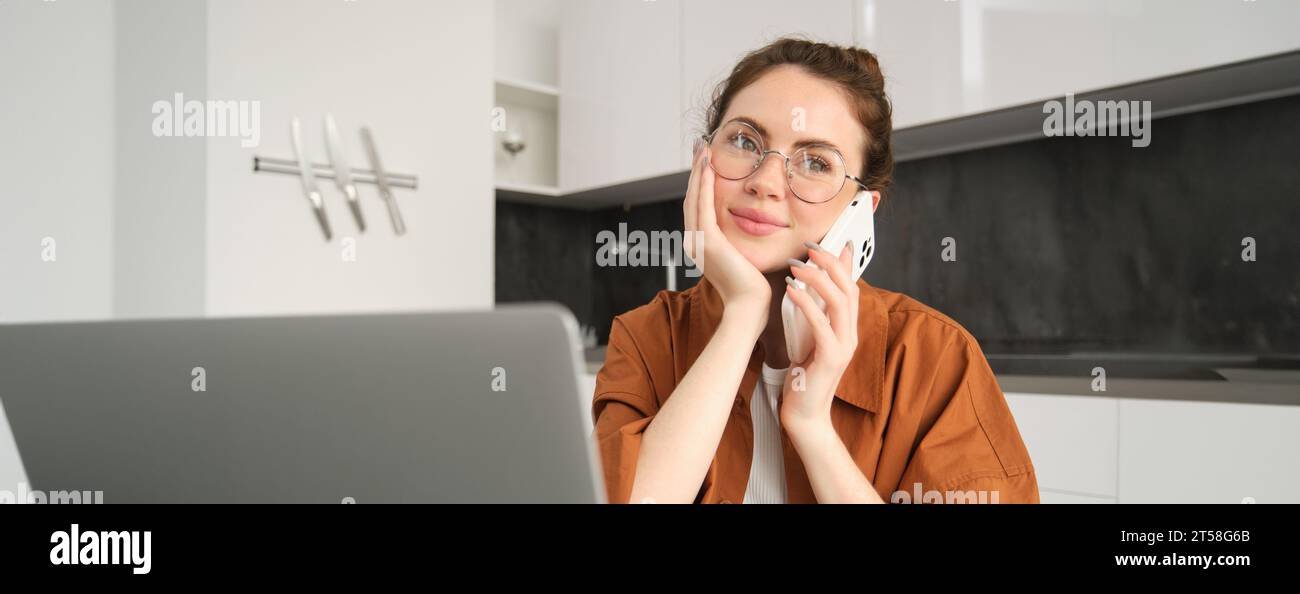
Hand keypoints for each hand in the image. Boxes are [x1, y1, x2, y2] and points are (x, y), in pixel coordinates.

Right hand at [683, 143, 769, 324]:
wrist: (749, 307)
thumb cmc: (753, 290)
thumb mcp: (743, 260)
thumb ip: (740, 245)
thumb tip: (753, 230)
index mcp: (702, 247)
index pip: (698, 208)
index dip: (698, 184)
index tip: (704, 163)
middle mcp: (694, 242)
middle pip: (691, 198)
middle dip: (694, 172)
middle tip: (699, 147)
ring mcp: (698, 241)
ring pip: (693, 198)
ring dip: (697, 172)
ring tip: (702, 150)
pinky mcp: (708, 240)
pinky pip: (703, 205)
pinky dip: (703, 185)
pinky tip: (708, 167)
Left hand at [779, 241, 860, 429]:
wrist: (804, 416)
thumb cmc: (801, 379)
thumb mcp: (808, 342)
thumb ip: (812, 318)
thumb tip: (807, 291)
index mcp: (847, 330)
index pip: (851, 288)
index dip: (842, 263)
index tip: (826, 243)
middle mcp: (850, 335)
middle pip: (849, 289)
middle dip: (830, 263)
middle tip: (809, 247)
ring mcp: (844, 347)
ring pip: (840, 302)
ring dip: (818, 279)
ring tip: (797, 266)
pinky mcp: (832, 358)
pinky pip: (822, 324)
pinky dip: (807, 304)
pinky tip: (792, 291)